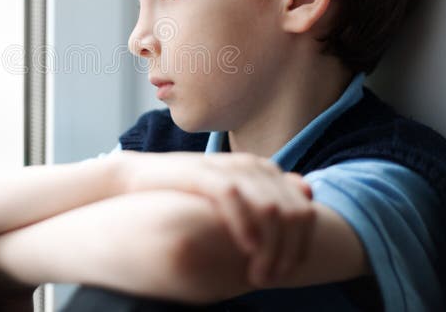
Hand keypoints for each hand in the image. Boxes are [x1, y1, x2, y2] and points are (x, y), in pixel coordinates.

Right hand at [122, 151, 314, 286]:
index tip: (285, 274)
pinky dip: (246, 226)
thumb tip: (307, 195)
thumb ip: (266, 196)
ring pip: (271, 209)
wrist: (139, 179)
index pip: (305, 211)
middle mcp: (251, 166)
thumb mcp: (232, 197)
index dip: (302, 247)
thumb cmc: (187, 194)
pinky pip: (235, 198)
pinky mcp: (204, 173)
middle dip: (288, 253)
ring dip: (271, 248)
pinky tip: (247, 249)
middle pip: (293, 213)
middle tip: (270, 279)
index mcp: (263, 171)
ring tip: (258, 274)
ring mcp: (228, 168)